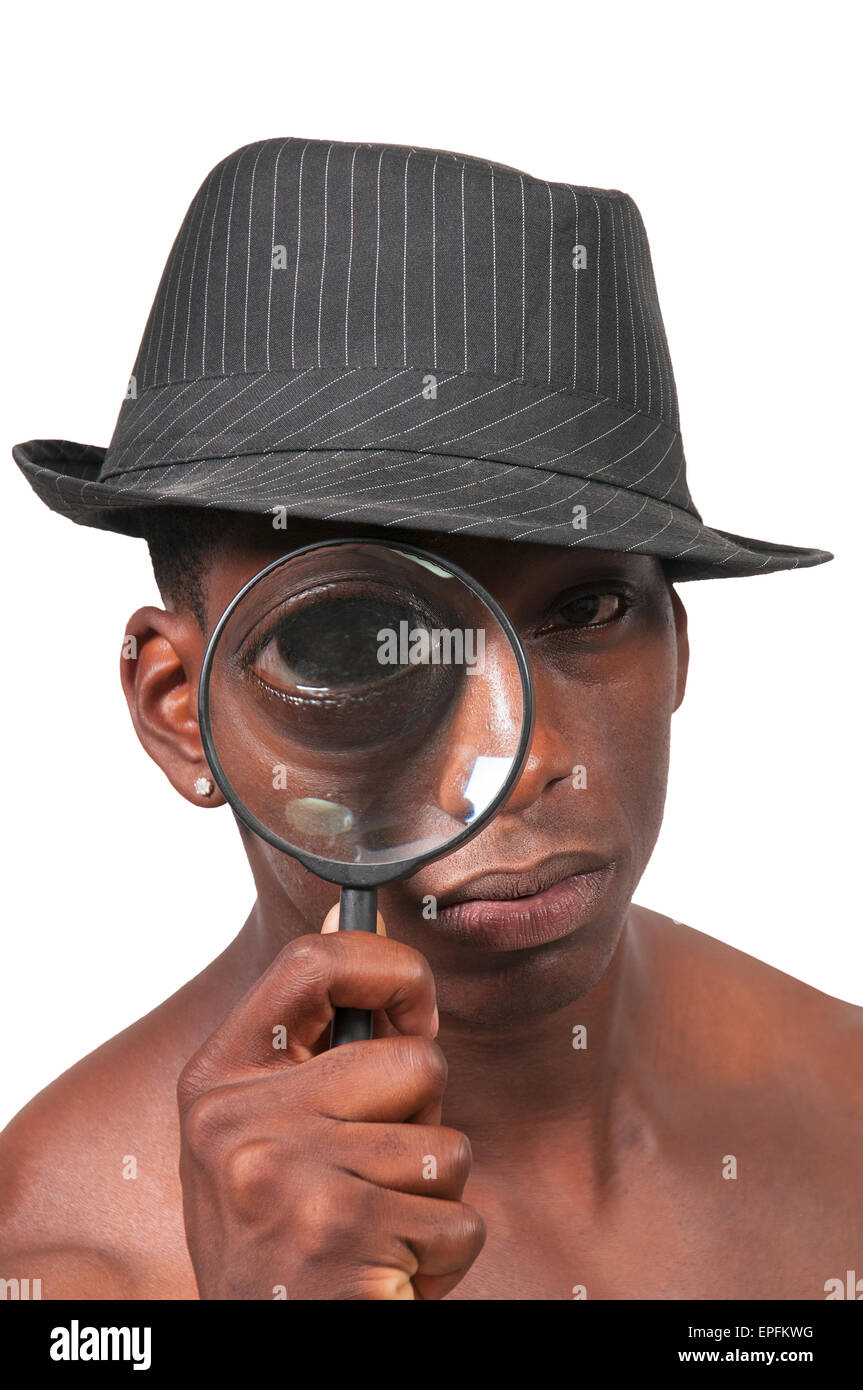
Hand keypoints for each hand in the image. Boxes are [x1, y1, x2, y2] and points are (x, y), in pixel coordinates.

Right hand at [177, 909, 484, 1299]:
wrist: (262, 1348)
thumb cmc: (278, 1237)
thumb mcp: (265, 1131)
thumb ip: (313, 1045)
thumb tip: (355, 922)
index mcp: (219, 1079)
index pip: (309, 962)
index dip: (385, 962)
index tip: (415, 1000)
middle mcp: (239, 1122)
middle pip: (414, 1060)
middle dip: (426, 1117)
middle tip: (378, 1170)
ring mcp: (286, 1180)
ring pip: (447, 1146)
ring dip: (433, 1201)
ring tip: (377, 1230)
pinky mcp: (339, 1240)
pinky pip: (458, 1220)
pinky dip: (442, 1257)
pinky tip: (386, 1274)